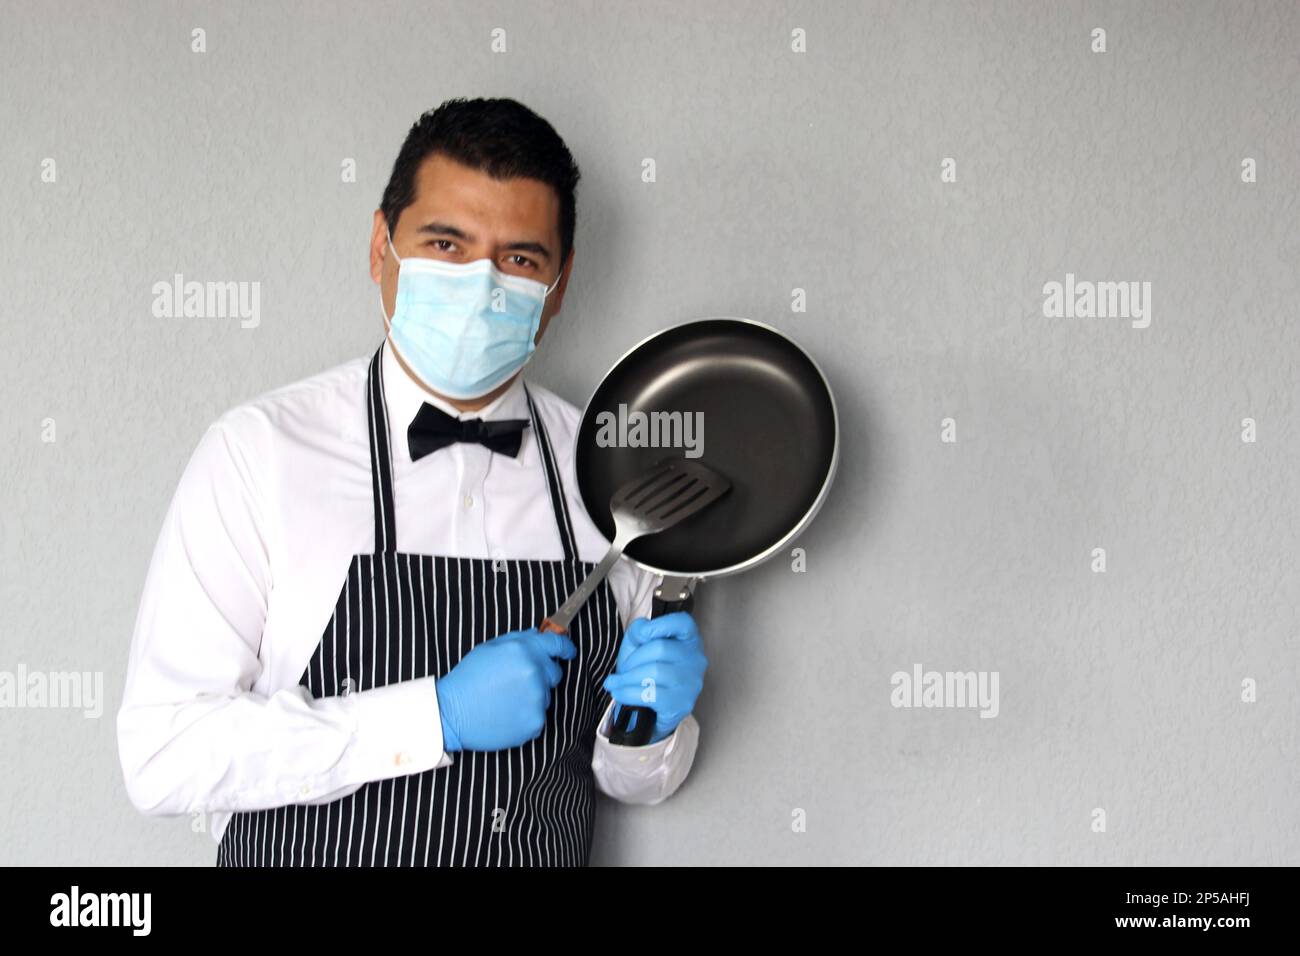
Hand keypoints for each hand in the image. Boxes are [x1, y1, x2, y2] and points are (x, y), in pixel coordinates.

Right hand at [435, 627, 576, 751]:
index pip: (557, 645)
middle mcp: (535, 674)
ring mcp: (537, 699)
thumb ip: (518, 639)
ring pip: (546, 695)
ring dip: (533, 695)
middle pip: (554, 672)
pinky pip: (539, 715)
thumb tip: (538, 635)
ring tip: (506, 699)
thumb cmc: (466, 680)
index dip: (565, 647)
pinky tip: (507, 713)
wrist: (451, 713)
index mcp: (524, 651)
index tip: (569, 651)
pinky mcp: (535, 722)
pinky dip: (527, 714)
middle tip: (517, 681)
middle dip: (542, 674)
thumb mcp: (488, 648)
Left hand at [601, 611, 706, 743]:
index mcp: (689, 639)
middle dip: (633, 659)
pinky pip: (651, 695)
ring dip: (627, 678)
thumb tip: (641, 632)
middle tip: (622, 669)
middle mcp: (696, 659)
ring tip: (615, 683)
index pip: (682, 623)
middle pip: (660, 648)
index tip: (640, 636)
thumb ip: (639, 631)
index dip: (658, 626)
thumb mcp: (639, 644)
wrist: (650, 708)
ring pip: (655, 672)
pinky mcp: (682, 704)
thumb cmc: (646, 670)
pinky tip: (619, 693)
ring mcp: (692, 683)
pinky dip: (628, 693)